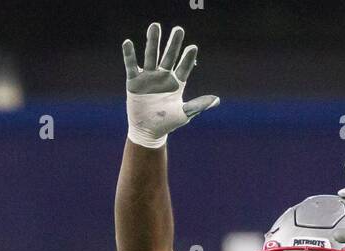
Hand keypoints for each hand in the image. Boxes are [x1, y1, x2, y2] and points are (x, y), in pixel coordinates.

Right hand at [122, 22, 218, 148]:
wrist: (148, 131)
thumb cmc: (168, 123)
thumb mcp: (184, 114)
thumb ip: (198, 105)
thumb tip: (216, 100)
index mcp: (176, 83)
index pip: (184, 68)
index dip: (188, 59)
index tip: (193, 48)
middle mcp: (163, 76)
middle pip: (169, 56)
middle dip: (174, 44)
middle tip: (179, 30)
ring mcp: (149, 77)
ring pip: (151, 55)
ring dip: (153, 42)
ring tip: (155, 26)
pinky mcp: (134, 81)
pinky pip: (131, 65)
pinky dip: (129, 55)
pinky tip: (128, 43)